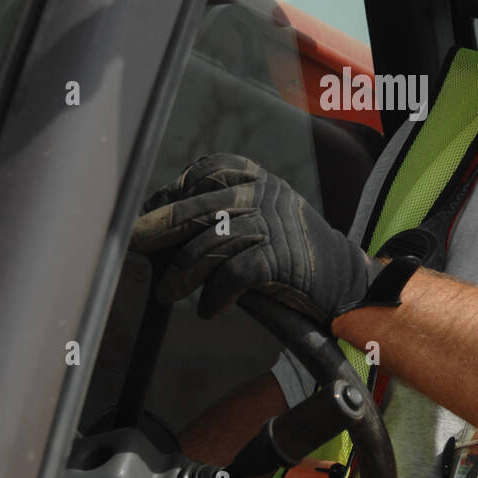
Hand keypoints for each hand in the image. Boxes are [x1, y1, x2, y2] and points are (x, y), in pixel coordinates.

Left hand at [131, 154, 389, 326]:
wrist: (344, 283)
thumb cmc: (291, 255)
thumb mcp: (260, 222)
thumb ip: (221, 216)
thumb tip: (160, 225)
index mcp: (262, 181)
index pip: (212, 169)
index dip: (177, 188)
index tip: (151, 207)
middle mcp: (267, 196)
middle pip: (201, 206)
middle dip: (162, 226)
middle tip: (133, 243)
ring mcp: (274, 227)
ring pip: (212, 242)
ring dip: (183, 271)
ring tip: (167, 292)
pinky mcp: (281, 260)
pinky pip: (234, 274)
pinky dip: (216, 295)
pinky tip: (209, 309)